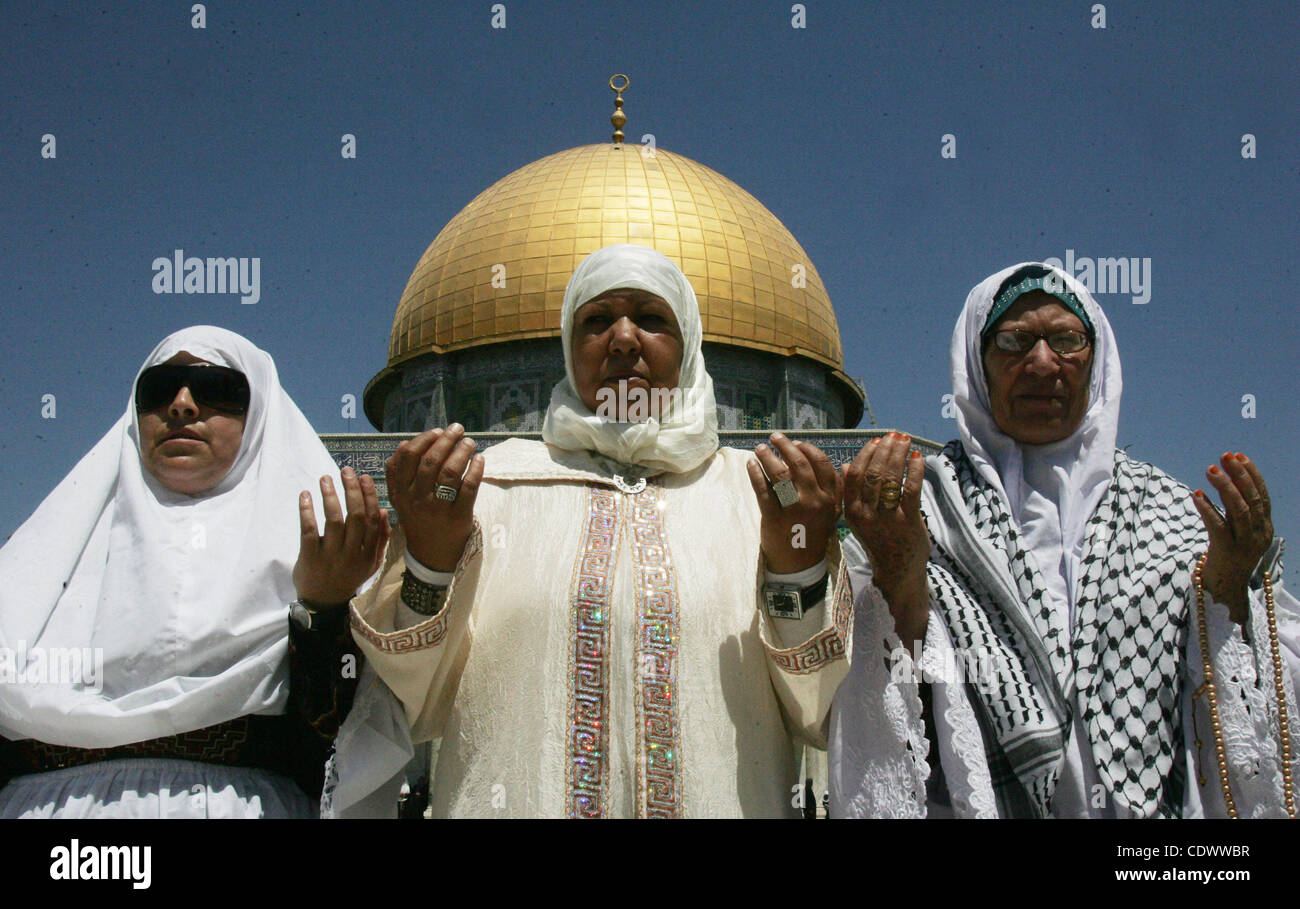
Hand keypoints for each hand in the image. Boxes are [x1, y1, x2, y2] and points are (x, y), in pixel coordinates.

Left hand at [294, 466, 390, 606]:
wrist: (324, 603)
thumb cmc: (348, 577)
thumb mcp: (371, 562)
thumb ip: (380, 538)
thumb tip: (382, 511)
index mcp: (368, 552)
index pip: (371, 519)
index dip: (369, 496)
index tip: (363, 477)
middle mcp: (352, 553)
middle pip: (354, 516)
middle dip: (351, 490)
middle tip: (345, 471)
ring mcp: (331, 555)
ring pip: (333, 520)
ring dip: (330, 496)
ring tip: (325, 479)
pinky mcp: (310, 557)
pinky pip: (308, 530)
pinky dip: (307, 510)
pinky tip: (305, 496)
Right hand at [385, 424, 484, 571]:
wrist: (430, 556)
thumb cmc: (418, 520)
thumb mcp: (400, 499)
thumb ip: (397, 474)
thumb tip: (403, 444)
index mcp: (401, 492)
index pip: (408, 457)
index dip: (424, 439)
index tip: (438, 431)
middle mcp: (417, 499)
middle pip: (430, 461)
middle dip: (446, 440)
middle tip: (458, 429)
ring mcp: (438, 509)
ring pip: (450, 472)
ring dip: (462, 452)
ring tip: (469, 443)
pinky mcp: (458, 517)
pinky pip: (469, 488)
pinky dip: (476, 470)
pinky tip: (480, 459)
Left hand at [747, 432, 842, 574]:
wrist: (799, 566)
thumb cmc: (814, 535)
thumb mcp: (833, 513)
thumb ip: (838, 490)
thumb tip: (845, 464)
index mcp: (830, 498)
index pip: (822, 463)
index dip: (808, 449)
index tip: (796, 443)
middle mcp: (814, 501)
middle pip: (799, 463)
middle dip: (785, 446)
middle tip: (775, 437)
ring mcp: (794, 508)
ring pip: (780, 473)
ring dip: (768, 456)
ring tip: (760, 448)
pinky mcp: (774, 517)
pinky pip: (763, 488)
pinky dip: (755, 473)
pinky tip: (751, 464)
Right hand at [843, 432, 929, 646]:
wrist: (897, 572)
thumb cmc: (879, 542)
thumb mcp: (859, 519)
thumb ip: (852, 493)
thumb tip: (847, 465)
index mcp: (852, 512)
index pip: (854, 476)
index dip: (865, 455)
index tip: (875, 442)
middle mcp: (867, 513)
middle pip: (874, 472)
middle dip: (885, 449)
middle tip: (894, 435)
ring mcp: (888, 517)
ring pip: (891, 477)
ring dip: (899, 455)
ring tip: (905, 440)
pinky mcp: (909, 521)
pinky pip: (911, 489)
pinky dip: (914, 470)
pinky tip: (917, 457)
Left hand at [1192, 451, 1273, 623]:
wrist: (1224, 592)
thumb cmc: (1227, 559)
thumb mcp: (1239, 534)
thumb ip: (1238, 513)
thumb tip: (1226, 482)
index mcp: (1264, 529)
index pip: (1262, 496)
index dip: (1251, 474)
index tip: (1238, 456)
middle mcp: (1258, 535)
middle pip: (1251, 499)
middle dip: (1238, 475)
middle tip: (1223, 456)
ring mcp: (1244, 545)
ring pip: (1238, 510)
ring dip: (1224, 487)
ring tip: (1210, 470)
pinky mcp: (1226, 553)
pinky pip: (1217, 526)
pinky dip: (1208, 508)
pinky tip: (1197, 495)